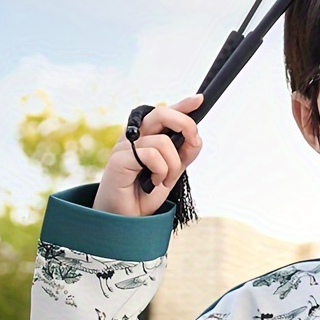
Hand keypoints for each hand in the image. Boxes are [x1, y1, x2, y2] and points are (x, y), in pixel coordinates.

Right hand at [94, 93, 205, 217]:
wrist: (125, 220)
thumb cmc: (143, 196)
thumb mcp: (171, 173)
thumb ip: (183, 155)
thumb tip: (196, 138)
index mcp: (145, 137)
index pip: (164, 114)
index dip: (182, 105)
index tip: (200, 100)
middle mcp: (134, 137)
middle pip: (161, 113)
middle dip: (185, 124)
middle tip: (193, 142)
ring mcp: (125, 146)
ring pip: (163, 141)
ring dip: (172, 166)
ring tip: (163, 181)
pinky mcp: (120, 159)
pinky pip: (152, 155)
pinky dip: (161, 171)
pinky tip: (154, 183)